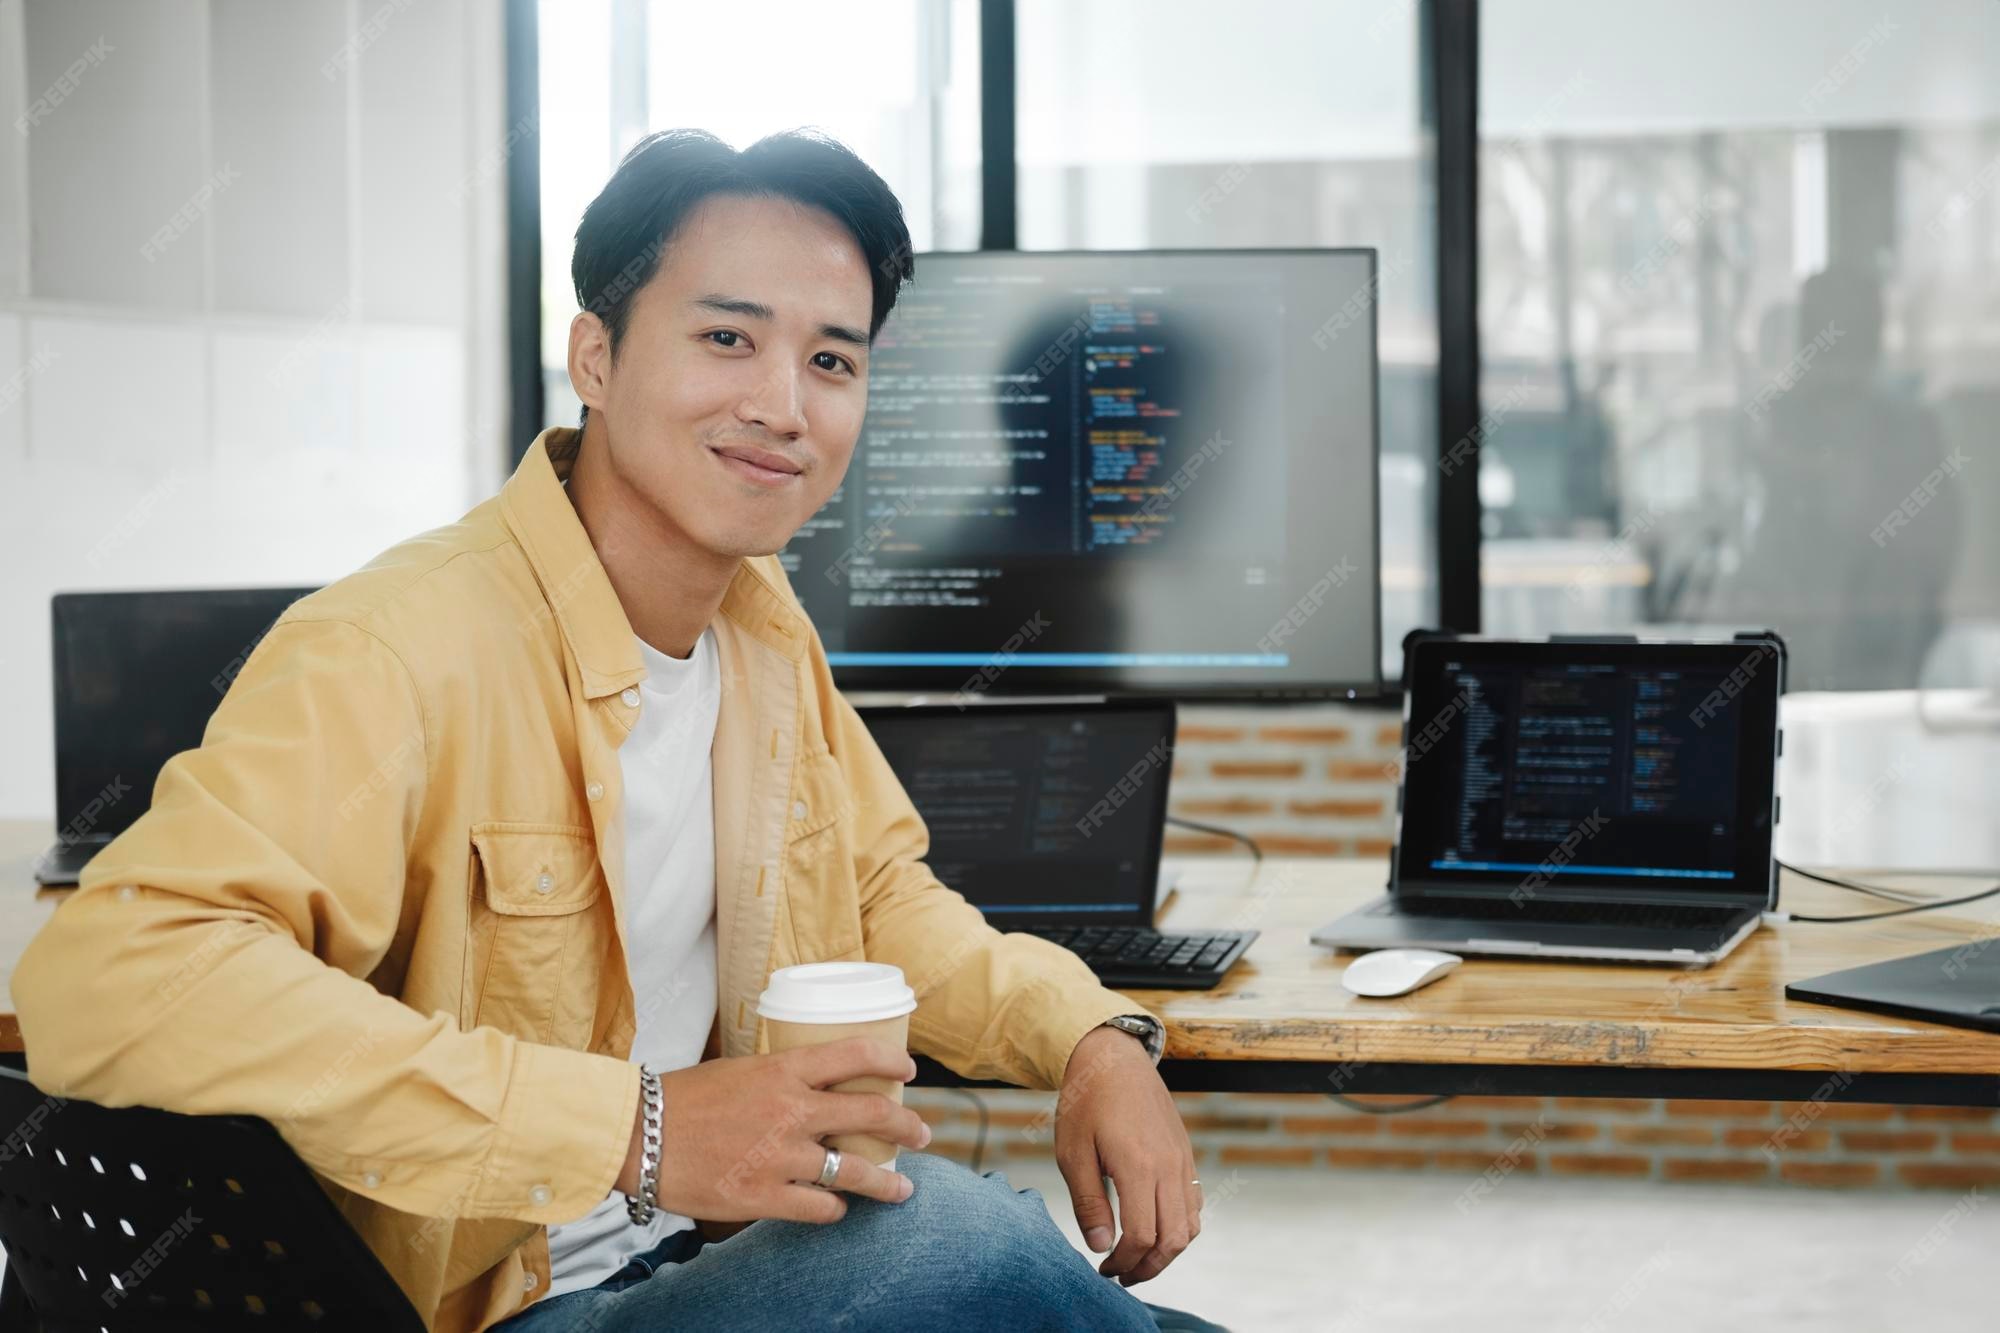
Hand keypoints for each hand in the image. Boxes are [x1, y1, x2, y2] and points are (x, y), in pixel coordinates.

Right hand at [615, 1038, 932, 1223]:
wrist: (636, 1134)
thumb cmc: (682, 1099)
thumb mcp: (739, 1070)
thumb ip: (779, 1079)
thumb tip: (809, 1088)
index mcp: (784, 1070)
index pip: (856, 1055)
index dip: (891, 1061)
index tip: (909, 1071)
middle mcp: (791, 1111)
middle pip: (873, 1115)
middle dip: (908, 1126)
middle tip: (923, 1133)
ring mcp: (781, 1156)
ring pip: (856, 1172)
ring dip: (887, 1183)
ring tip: (903, 1189)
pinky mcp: (764, 1196)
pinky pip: (820, 1207)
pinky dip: (834, 1208)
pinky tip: (836, 1208)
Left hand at [1054, 1025, 1198, 1286]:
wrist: (1112, 1057)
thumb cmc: (1086, 1101)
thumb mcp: (1073, 1153)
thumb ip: (1089, 1203)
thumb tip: (1102, 1246)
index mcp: (1138, 1166)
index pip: (1143, 1237)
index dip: (1123, 1263)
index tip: (1103, 1269)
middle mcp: (1169, 1166)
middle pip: (1174, 1240)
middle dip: (1148, 1267)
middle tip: (1121, 1275)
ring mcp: (1182, 1159)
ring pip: (1190, 1225)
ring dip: (1167, 1251)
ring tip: (1137, 1257)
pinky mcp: (1184, 1153)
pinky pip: (1194, 1202)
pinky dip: (1180, 1226)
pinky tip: (1153, 1226)